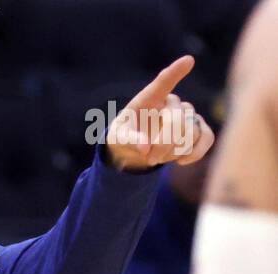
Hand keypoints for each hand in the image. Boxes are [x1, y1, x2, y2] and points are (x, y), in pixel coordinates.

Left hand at [107, 56, 214, 171]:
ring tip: (159, 158)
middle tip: (150, 158)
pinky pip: (207, 137)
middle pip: (178, 120)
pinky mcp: (197, 130)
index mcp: (150, 98)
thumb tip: (144, 147)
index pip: (164, 81)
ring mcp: (186, 115)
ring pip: (192, 132)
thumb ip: (128, 140)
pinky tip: (181, 161)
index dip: (176, 72)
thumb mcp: (118, 138)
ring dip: (175, 152)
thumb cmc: (126, 137)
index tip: (188, 60)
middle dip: (165, 144)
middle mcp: (172, 103)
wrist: (137, 149)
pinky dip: (196, 152)